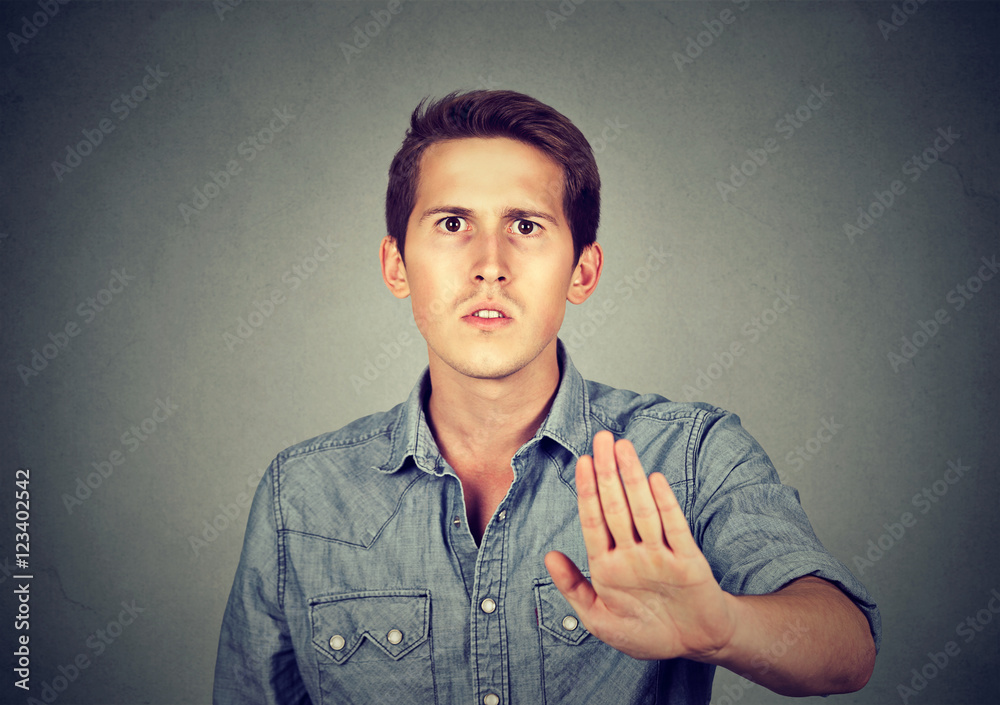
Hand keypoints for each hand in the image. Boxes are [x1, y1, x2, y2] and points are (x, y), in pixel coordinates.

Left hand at [544, 430, 737, 660]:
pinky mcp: (688, 561)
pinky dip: (665, 505)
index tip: (582, 461)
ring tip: (623, 447)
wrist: (695, 645)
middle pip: (617, 505)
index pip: (594, 520)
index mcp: (608, 564)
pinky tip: (654, 481)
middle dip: (608, 472)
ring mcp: (660, 554)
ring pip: (643, 510)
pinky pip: (674, 529)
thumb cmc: (647, 632)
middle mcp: (633, 553)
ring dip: (632, 478)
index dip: (588, 490)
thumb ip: (574, 589)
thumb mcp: (600, 620)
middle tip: (602, 438)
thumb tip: (549, 556)